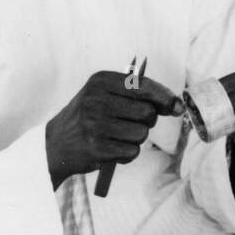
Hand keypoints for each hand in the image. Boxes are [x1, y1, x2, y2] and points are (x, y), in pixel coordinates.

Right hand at [45, 69, 180, 187]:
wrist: (57, 143)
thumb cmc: (91, 117)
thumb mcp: (106, 95)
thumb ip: (141, 96)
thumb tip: (177, 105)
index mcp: (100, 81)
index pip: (143, 86)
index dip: (165, 97)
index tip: (176, 106)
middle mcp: (95, 100)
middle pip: (147, 112)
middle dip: (147, 121)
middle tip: (130, 123)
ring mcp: (94, 124)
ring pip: (142, 134)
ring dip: (136, 139)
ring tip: (117, 137)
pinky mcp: (96, 148)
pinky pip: (132, 152)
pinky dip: (127, 154)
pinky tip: (112, 149)